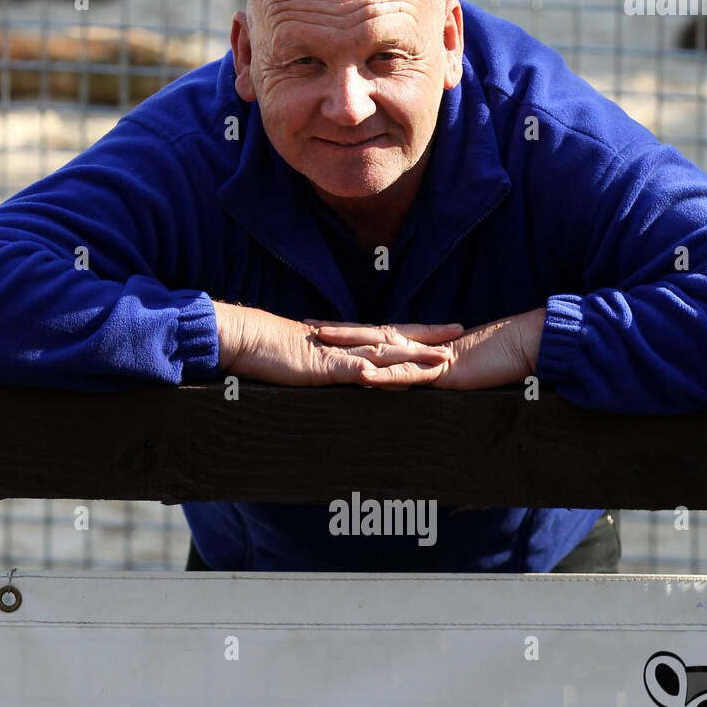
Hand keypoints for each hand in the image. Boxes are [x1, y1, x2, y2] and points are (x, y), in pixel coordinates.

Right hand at [214, 302, 460, 385]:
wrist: (246, 337)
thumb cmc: (276, 350)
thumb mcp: (315, 360)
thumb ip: (341, 367)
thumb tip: (366, 375)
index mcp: (349, 340)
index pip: (392, 332)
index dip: (422, 332)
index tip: (448, 331)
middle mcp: (349, 342)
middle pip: (396, 337)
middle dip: (429, 337)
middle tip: (459, 334)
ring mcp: (336, 354)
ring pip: (382, 354)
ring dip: (413, 358)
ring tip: (440, 362)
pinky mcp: (320, 367)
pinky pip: (348, 370)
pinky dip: (368, 372)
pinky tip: (389, 376)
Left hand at [310, 307, 545, 388]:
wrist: (528, 347)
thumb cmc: (502, 359)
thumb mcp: (462, 371)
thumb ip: (440, 374)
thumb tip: (427, 380)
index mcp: (423, 348)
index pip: (381, 336)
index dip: (352, 332)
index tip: (325, 327)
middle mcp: (419, 348)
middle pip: (371, 336)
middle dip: (338, 332)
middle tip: (307, 326)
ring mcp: (428, 359)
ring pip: (381, 351)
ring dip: (350, 346)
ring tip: (320, 343)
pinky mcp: (441, 372)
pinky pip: (407, 375)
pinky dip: (384, 374)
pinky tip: (362, 374)